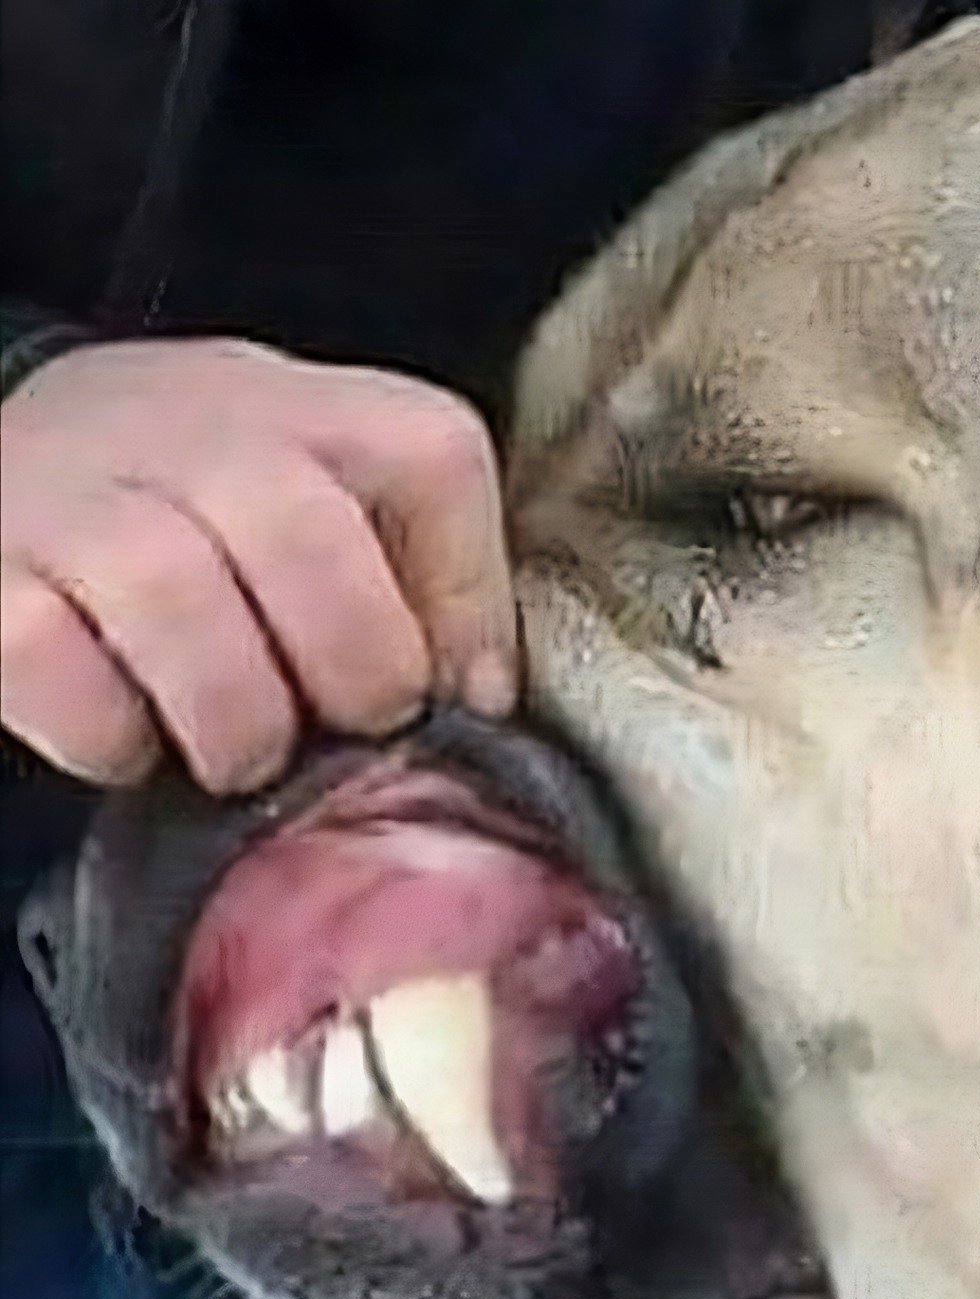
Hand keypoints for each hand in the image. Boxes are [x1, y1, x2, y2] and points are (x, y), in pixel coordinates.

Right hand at [0, 337, 519, 792]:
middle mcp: (187, 423)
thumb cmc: (213, 527)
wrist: (15, 471)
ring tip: (244, 756)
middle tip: (343, 729)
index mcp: (308, 409)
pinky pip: (48, 658)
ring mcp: (70, 487)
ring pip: (171, 592)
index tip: (451, 689)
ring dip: (234, 716)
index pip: (432, 455)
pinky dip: (107, 731)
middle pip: (298, 528)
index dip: (467, 596)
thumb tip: (481, 694)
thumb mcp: (332, 513)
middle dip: (349, 666)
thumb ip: (427, 584)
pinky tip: (134, 740)